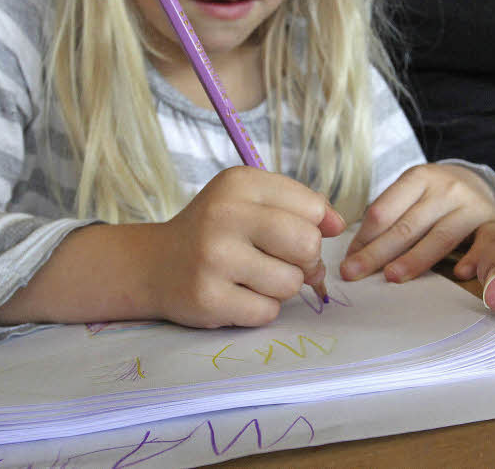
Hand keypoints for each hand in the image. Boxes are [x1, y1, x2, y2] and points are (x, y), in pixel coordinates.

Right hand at [152, 166, 344, 328]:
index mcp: (240, 183)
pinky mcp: (208, 297)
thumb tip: (338, 225)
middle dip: (307, 260)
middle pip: (307, 244)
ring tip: (255, 277)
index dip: (315, 227)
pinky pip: (268, 311)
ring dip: (282, 287)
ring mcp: (214, 257)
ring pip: (291, 283)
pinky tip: (239, 294)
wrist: (156, 264)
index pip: (312, 207)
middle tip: (288, 262)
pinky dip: (262, 308)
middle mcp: (225, 214)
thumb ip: (300, 205)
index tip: (295, 234)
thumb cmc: (216, 229)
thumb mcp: (251, 200)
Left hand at [340, 163, 494, 282]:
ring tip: (392, 277)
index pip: (384, 210)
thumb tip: (356, 254)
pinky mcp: (493, 222)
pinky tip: (460, 273)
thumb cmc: (433, 196)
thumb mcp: (410, 194)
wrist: (476, 182)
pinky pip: (485, 242)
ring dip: (414, 259)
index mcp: (418, 177)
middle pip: (407, 226)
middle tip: (354, 273)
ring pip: (440, 237)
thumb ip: (388, 218)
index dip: (364, 237)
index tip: (348, 259)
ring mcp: (471, 205)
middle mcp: (446, 189)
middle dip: (377, 253)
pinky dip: (474, 258)